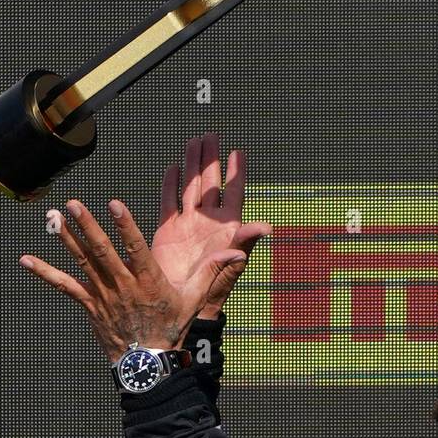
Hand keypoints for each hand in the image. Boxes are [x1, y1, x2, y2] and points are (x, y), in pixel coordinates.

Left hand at [18, 197, 247, 360]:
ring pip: (82, 263)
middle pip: (103, 253)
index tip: (115, 205)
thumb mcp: (195, 300)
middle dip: (88, 227)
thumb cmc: (172, 328)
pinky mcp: (89, 305)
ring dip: (67, 239)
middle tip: (75, 204)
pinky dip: (45, 273)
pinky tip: (26, 259)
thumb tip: (238, 252)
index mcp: (149, 282)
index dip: (125, 227)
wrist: (147, 364)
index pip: (135, 250)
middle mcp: (123, 287)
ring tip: (53, 216)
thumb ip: (212, 271)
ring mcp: (103, 296)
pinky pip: (64, 287)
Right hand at [152, 132, 271, 319]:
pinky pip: (170, 201)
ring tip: (193, 142)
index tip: (239, 152)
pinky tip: (174, 168)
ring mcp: (189, 224)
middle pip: (210, 182)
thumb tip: (267, 226)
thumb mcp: (233, 263)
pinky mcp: (170, 229)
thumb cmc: (214, 288)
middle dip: (211, 159)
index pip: (234, 192)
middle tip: (211, 136)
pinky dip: (171, 184)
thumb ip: (247, 241)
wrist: (185, 301)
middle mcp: (208, 221)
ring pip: (190, 186)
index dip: (237, 172)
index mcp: (227, 226)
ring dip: (192, 164)